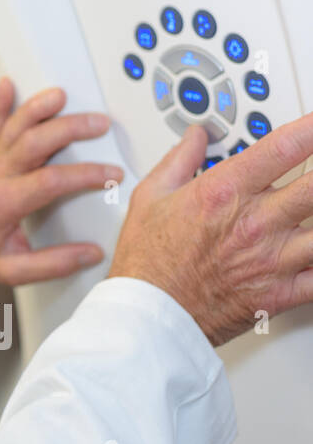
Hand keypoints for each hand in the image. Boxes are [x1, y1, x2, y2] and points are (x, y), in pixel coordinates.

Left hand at [0, 78, 122, 284]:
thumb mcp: (13, 270)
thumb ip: (53, 264)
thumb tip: (92, 253)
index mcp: (5, 203)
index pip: (49, 182)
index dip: (83, 175)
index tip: (111, 175)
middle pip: (34, 144)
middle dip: (69, 130)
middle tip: (100, 124)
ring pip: (15, 127)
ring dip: (38, 108)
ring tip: (61, 95)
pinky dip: (0, 102)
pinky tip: (7, 83)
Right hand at [109, 115, 312, 345]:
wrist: (149, 314)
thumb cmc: (147, 262)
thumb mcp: (150, 196)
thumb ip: (179, 160)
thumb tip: (196, 137)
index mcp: (223, 193)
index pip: (282, 148)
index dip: (311, 129)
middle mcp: (255, 223)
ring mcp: (274, 258)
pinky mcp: (283, 291)